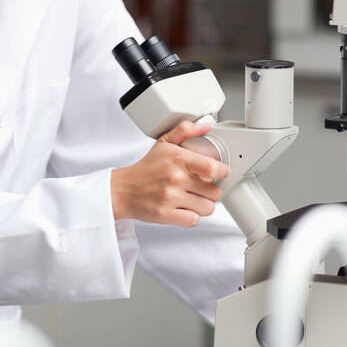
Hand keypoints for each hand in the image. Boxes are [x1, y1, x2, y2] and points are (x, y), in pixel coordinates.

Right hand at [110, 119, 230, 226]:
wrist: (123, 189)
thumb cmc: (146, 168)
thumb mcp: (164, 143)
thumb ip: (185, 131)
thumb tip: (205, 127)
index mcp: (178, 159)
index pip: (212, 168)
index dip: (223, 171)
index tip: (221, 172)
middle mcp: (175, 178)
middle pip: (214, 191)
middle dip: (212, 190)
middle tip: (204, 187)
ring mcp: (171, 198)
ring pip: (207, 208)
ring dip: (204, 205)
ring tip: (195, 199)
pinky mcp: (166, 214)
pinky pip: (193, 220)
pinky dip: (192, 216)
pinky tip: (186, 208)